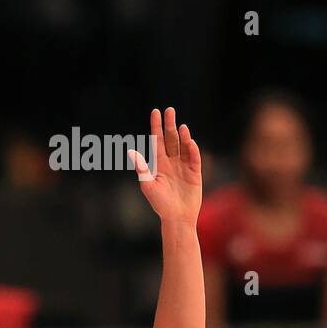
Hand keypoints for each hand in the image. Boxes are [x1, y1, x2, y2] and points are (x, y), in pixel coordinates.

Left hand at [130, 107, 201, 226]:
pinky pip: (194, 157)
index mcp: (158, 164)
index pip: (157, 140)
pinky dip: (192, 149)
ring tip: (181, 125)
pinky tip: (190, 141)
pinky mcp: (195, 173)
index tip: (155, 112)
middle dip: (169, 125)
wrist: (177, 218)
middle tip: (170, 110)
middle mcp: (171, 162)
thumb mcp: (148, 185)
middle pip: (170, 139)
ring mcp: (183, 166)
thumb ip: (141, 168)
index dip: (156, 126)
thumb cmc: (160, 204)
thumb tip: (131, 151)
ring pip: (182, 146)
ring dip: (182, 135)